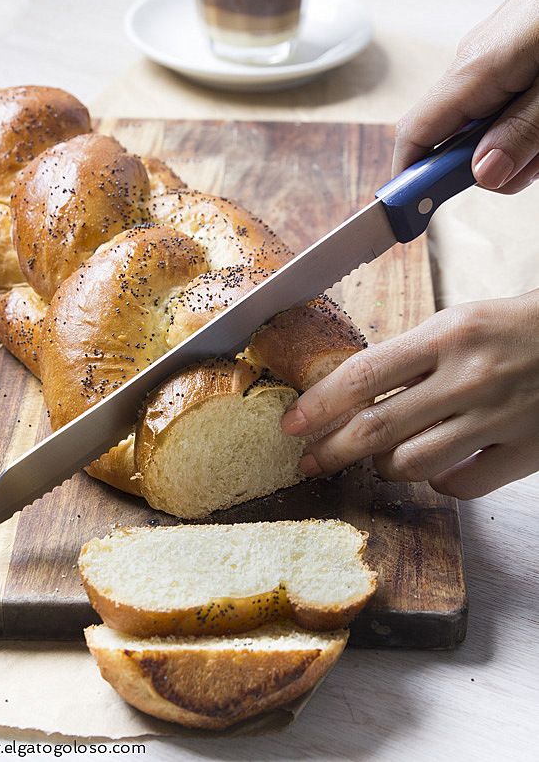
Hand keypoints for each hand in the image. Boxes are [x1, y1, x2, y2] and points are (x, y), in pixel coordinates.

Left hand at [281, 290, 538, 499]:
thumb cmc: (518, 328)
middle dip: (330, 450)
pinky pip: (462, 485)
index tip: (292, 424)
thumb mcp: (459, 322)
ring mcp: (498, 419)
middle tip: (309, 461)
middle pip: (377, 427)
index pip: (363, 375)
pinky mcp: (526, 451)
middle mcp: (468, 379)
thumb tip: (355, 390)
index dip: (319, 404)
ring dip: (383, 467)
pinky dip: (438, 483)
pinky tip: (433, 471)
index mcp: (447, 336)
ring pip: (413, 463)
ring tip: (379, 460)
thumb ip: (410, 355)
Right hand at [392, 0, 538, 193]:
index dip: (407, 181)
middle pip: (453, 138)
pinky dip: (531, 124)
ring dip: (520, 146)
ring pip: (486, 127)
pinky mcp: (517, 54)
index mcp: (477, 68)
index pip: (416, 135)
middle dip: (487, 166)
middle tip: (533, 164)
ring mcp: (497, 57)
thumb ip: (524, 131)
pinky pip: (508, 104)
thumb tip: (484, 174)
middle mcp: (477, 63)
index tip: (410, 219)